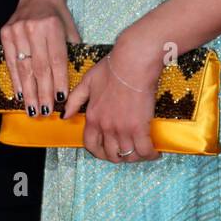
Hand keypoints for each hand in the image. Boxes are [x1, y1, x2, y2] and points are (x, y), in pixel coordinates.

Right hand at [0, 0, 80, 115]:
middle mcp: (33, 27)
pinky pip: (11, 62)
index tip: (60, 100)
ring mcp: (16, 30)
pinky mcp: (5, 33)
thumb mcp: (70, 29)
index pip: (56, 60)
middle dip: (43, 92)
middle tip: (45, 112)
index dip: (58, 81)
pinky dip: (16, 80)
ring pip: (24, 67)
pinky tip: (20, 95)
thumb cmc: (58, 15)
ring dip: (28, 91)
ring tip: (32, 110)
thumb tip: (72, 83)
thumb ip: (71, 53)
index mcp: (52, 26)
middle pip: (39, 67)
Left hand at [63, 40, 161, 163]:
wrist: (133, 64)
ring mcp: (122, 129)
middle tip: (128, 152)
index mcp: (93, 117)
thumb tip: (64, 115)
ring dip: (136, 157)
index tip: (108, 152)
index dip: (99, 153)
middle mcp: (106, 127)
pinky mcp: (139, 128)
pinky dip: (150, 155)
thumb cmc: (112, 69)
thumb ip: (74, 100)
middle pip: (111, 154)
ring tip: (143, 151)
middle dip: (119, 157)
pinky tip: (155, 153)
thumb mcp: (87, 82)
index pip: (91, 145)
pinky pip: (144, 150)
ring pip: (128, 155)